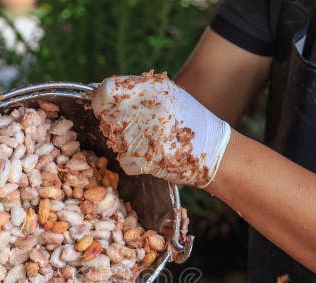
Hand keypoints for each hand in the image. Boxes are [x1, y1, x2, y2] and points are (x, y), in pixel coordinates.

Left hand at [91, 71, 230, 187]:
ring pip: (114, 141)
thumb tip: (102, 94)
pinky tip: (152, 156)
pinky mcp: (148, 159)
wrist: (214, 149)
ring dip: (126, 144)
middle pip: (107, 118)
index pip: (106, 90)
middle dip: (115, 125)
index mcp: (151, 88)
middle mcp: (147, 109)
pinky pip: (124, 161)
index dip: (101, 100)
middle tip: (135, 128)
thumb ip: (136, 91)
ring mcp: (146, 135)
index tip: (106, 107)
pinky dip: (134, 162)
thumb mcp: (167, 93)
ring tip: (149, 141)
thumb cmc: (187, 119)